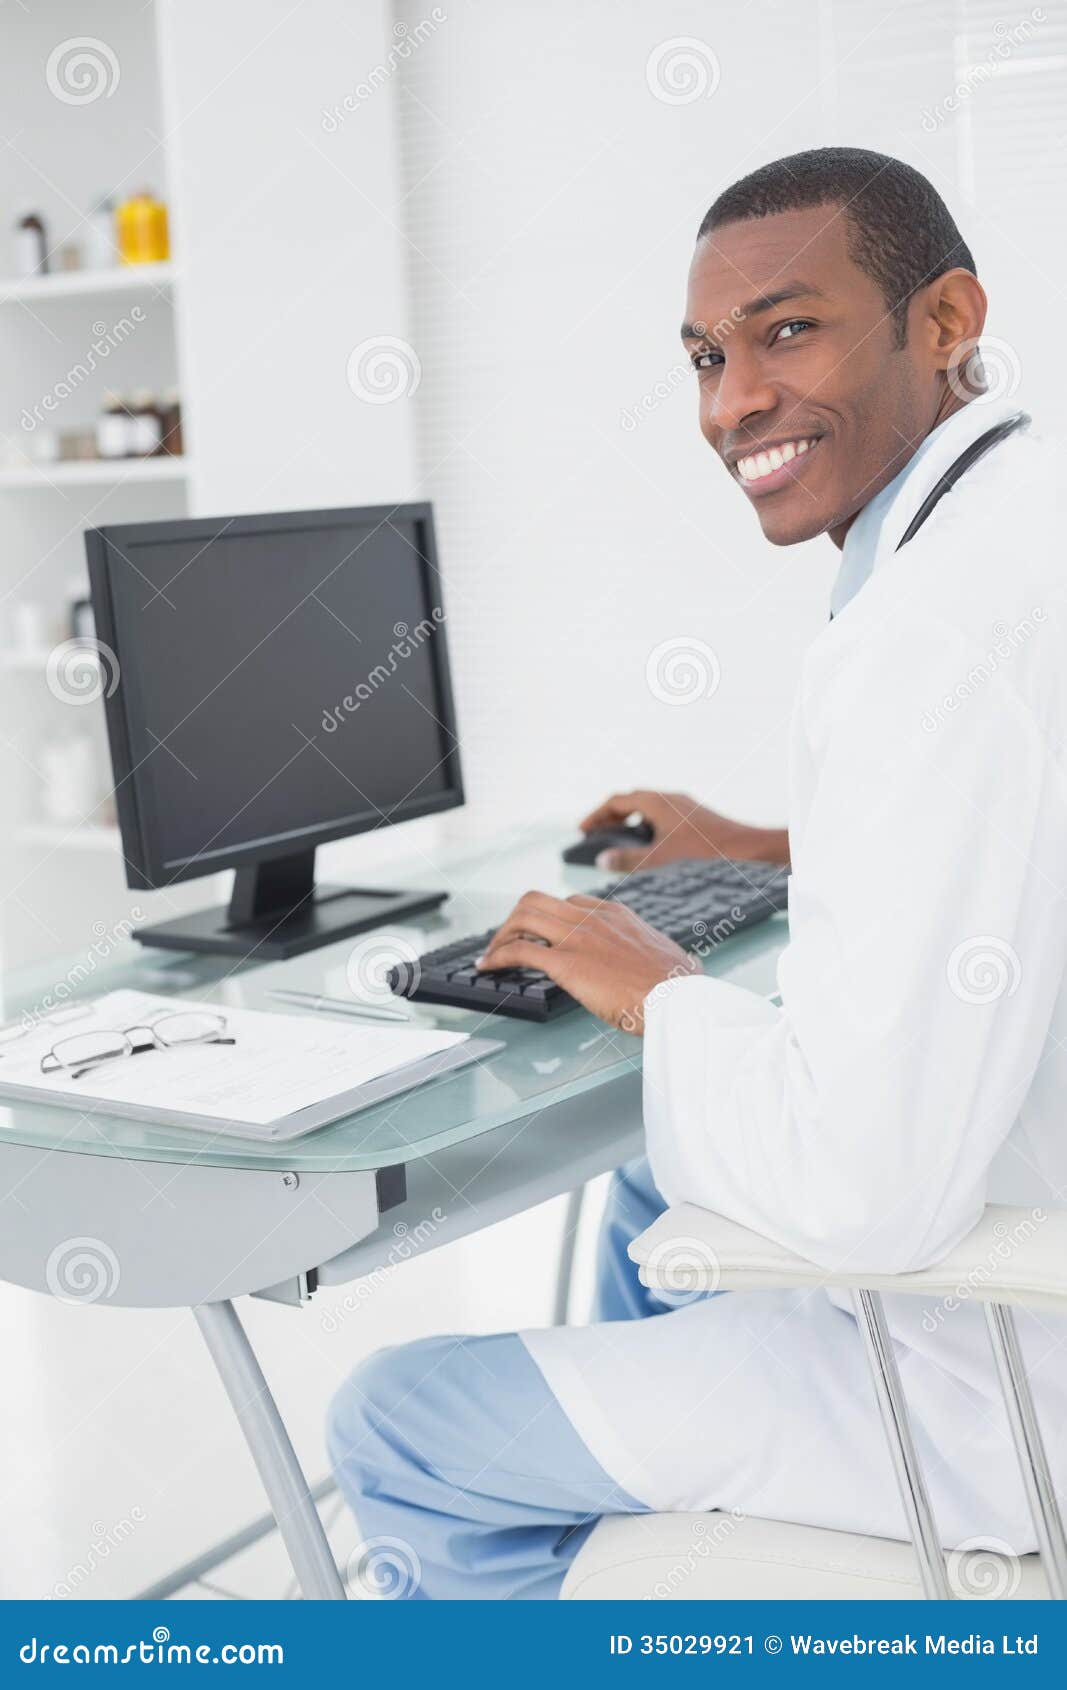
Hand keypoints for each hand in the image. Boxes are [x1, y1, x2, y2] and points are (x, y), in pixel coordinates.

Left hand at [476, 890, 698, 1032]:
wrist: (678, 999)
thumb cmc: (680, 987)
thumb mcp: (675, 957)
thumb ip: (667, 957)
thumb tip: (687, 964)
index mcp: (616, 915)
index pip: (569, 902)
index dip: (547, 918)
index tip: (539, 934)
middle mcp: (592, 919)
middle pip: (537, 901)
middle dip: (515, 920)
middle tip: (506, 941)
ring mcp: (578, 937)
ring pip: (522, 918)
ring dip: (500, 936)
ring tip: (491, 955)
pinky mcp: (566, 963)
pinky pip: (519, 951)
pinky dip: (496, 957)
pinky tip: (488, 968)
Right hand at [579, 790, 788, 873]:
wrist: (747, 851)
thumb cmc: (705, 853)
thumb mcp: (660, 859)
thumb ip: (628, 860)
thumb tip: (602, 859)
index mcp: (657, 802)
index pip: (617, 801)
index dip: (596, 815)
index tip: (582, 830)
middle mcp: (669, 799)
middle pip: (631, 802)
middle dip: (610, 819)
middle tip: (594, 836)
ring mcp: (684, 807)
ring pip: (647, 810)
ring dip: (629, 824)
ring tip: (618, 844)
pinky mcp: (695, 819)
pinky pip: (662, 818)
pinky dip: (647, 829)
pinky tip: (649, 851)